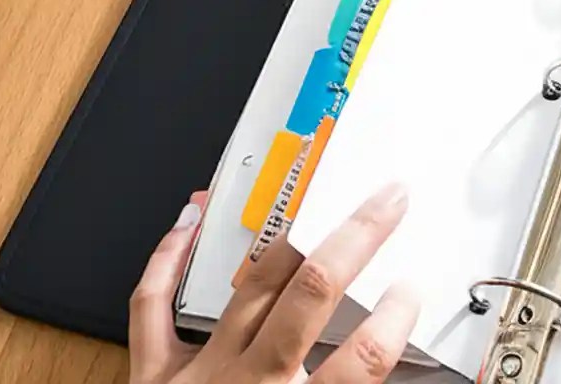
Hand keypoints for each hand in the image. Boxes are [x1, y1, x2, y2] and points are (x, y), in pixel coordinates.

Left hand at [129, 183, 417, 383]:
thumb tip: (381, 372)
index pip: (359, 361)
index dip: (394, 320)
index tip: (411, 291)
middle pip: (311, 297)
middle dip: (355, 238)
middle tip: (386, 201)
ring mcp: (197, 377)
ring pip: (249, 287)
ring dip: (288, 236)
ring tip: (315, 195)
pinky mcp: (152, 378)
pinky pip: (150, 308)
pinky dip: (167, 261)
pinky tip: (188, 224)